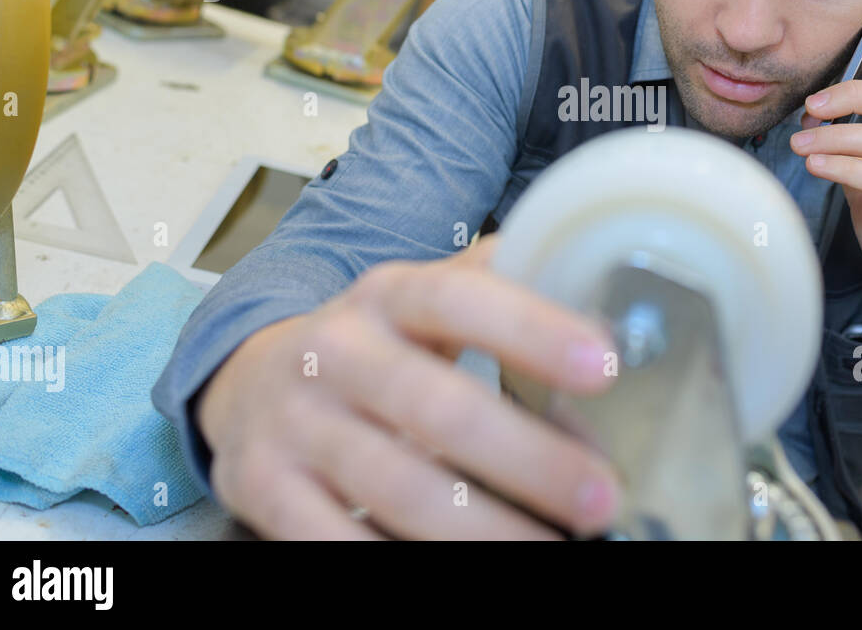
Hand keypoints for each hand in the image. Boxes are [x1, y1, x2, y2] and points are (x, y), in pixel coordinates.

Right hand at [195, 235, 621, 538]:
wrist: (248, 382)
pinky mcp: (264, 489)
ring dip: (486, 532)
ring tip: (552, 550)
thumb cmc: (375, 344)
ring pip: (399, 489)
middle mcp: (335, 351)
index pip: (459, 298)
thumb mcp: (424, 297)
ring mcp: (295, 424)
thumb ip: (503, 288)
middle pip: (438, 409)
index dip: (531, 329)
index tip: (605, 364)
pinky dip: (407, 565)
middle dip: (529, 459)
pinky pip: (339, 544)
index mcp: (388, 294)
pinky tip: (469, 574)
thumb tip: (614, 304)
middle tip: (600, 496)